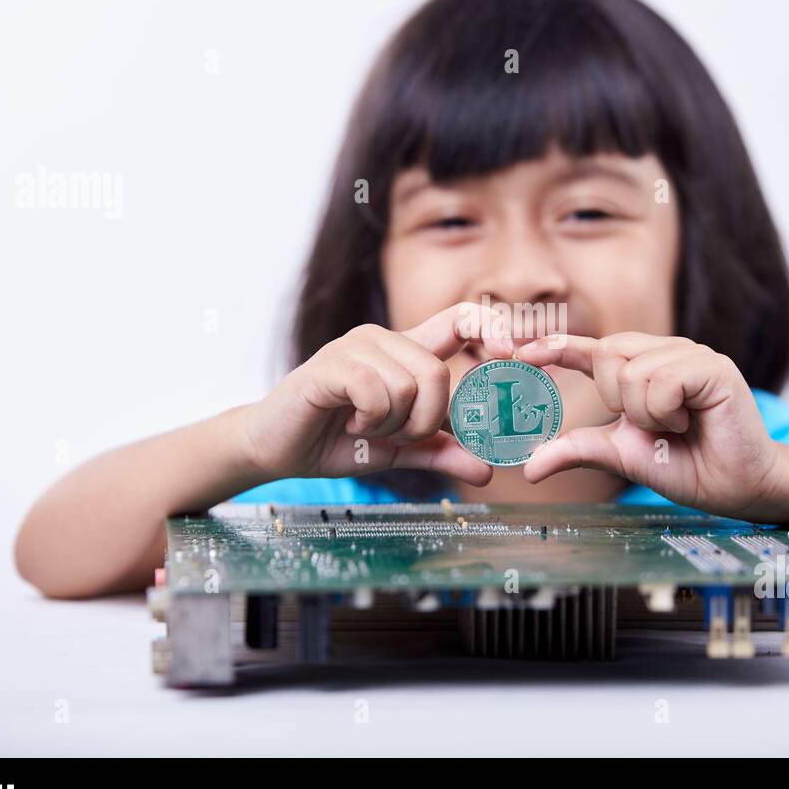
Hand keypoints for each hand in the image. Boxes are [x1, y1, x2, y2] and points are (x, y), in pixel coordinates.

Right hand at [241, 304, 514, 484]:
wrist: (276, 448)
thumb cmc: (336, 440)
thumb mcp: (400, 450)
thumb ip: (443, 452)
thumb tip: (489, 470)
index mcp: (408, 352)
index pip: (463, 318)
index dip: (494, 328)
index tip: (512, 354)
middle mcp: (385, 339)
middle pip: (439, 372)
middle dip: (428, 420)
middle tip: (399, 433)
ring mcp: (357, 347)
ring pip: (411, 385)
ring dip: (394, 424)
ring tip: (367, 427)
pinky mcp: (332, 364)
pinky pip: (378, 391)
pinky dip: (371, 418)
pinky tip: (350, 422)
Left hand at [515, 333, 781, 517]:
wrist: (736, 487)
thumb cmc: (685, 465)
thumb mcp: (620, 455)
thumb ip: (577, 450)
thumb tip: (528, 467)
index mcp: (639, 367)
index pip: (589, 348)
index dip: (553, 347)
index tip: (517, 355)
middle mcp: (663, 352)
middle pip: (606, 355)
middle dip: (615, 400)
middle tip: (651, 426)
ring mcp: (690, 354)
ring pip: (631, 372)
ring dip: (645, 414)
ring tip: (676, 426)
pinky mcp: (712, 366)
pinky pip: (662, 381)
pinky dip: (666, 411)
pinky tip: (691, 421)